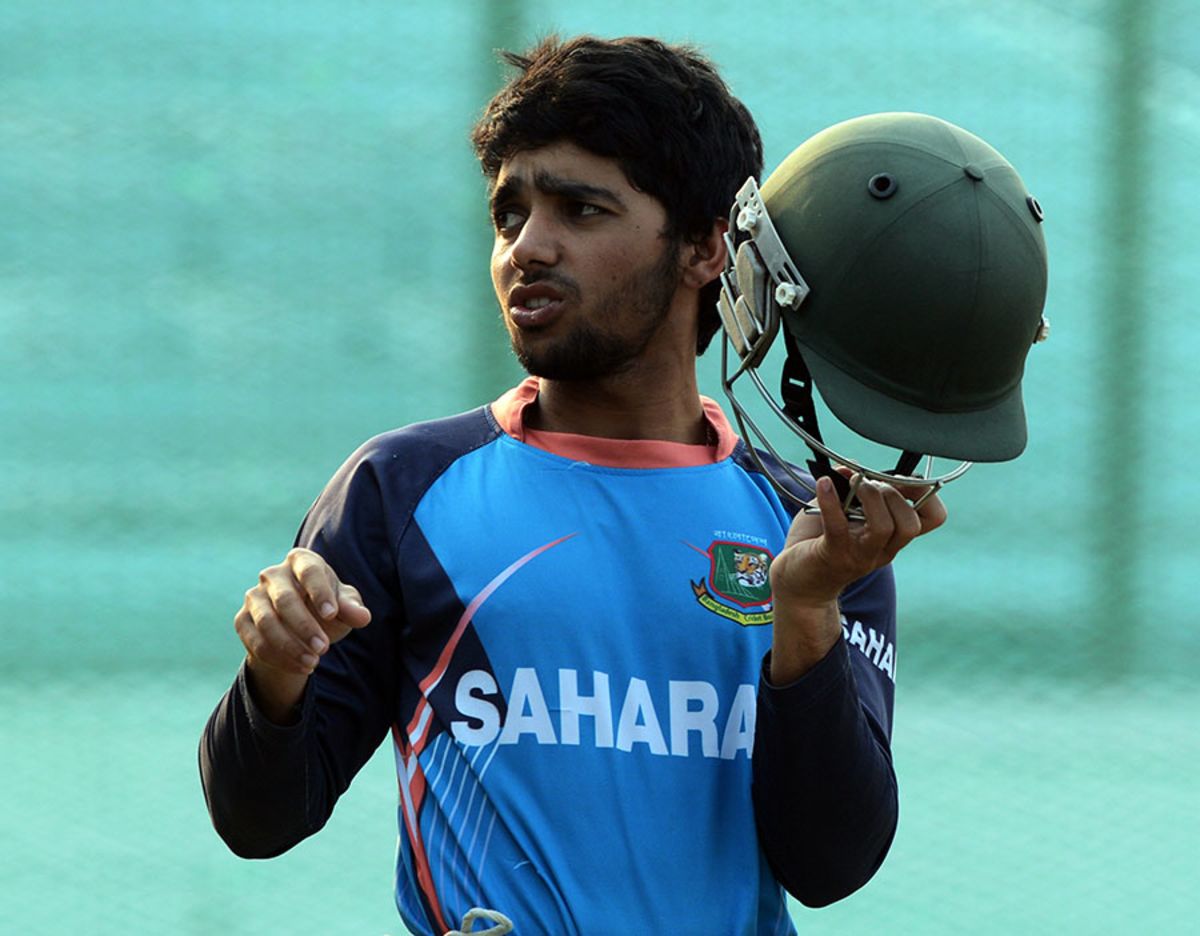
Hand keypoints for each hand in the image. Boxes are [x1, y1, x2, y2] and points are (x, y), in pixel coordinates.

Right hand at [234, 548, 371, 720]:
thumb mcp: (344, 607)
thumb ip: (352, 608)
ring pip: (267, 623)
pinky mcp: (242, 620)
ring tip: (313, 662)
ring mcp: (254, 596)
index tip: (331, 615)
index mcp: (301, 561)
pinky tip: (300, 667)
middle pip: (284, 599)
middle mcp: (273, 575)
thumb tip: (363, 617)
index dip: (319, 592)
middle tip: (324, 649)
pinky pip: (256, 641)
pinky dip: (278, 657)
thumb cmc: (328, 608)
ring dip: (290, 646)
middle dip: (305, 626)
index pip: (309, 571)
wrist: (300, 630)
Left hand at [767, 473, 946, 682]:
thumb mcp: (841, 509)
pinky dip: (831, 500)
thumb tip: (852, 465)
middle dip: (894, 493)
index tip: (902, 477)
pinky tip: (823, 484)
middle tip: (870, 483)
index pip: (932, 518)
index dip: (925, 492)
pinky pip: (837, 526)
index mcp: (892, 537)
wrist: (797, 581)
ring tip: (852, 484)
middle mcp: (882, 549)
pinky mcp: (832, 554)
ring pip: (885, 527)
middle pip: (910, 523)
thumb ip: (849, 486)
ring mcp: (859, 554)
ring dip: (870, 496)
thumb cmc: (820, 542)